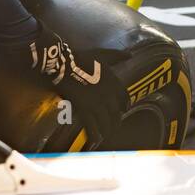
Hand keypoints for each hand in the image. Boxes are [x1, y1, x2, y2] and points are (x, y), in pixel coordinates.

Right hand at [24, 24, 128, 141]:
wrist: (64, 64)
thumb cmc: (83, 58)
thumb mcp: (103, 54)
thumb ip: (117, 56)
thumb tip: (130, 55)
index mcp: (114, 82)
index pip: (125, 98)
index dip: (124, 105)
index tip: (123, 110)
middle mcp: (109, 95)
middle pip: (116, 113)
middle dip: (115, 121)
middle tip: (114, 127)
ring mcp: (97, 103)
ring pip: (105, 121)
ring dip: (106, 130)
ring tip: (105, 135)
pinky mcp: (84, 109)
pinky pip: (92, 124)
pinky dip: (94, 133)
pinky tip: (96, 139)